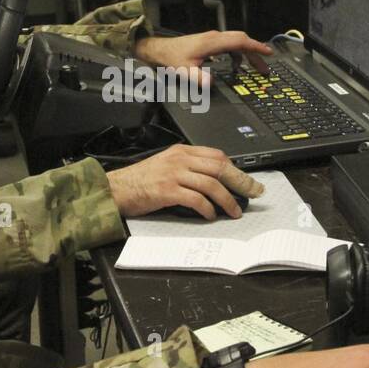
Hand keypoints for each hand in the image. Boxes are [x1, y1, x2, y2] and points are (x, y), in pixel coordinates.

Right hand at [105, 144, 264, 218]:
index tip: (245, 180)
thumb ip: (187, 168)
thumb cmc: (139, 181)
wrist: (116, 188)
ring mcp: (173, 174)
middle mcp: (179, 159)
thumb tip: (213, 181)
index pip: (216, 155)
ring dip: (227, 200)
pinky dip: (207, 208)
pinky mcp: (167, 191)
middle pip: (219, 167)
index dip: (235, 169)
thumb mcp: (165, 165)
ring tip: (234, 211)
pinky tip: (210, 216)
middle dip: (240, 181)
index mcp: (181, 151)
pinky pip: (195, 199)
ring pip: (211, 184)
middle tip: (252, 193)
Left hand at [134, 31, 272, 81]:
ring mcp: (213, 39)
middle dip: (256, 53)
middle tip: (265, 66)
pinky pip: (230, 46)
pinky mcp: (210, 43)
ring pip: (237, 43)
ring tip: (255, 68)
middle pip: (242, 40)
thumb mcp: (184, 70)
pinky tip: (237, 66)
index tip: (268, 53)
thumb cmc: (172, 57)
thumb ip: (198, 78)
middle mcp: (215, 38)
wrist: (161, 49)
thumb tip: (211, 84)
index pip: (240, 41)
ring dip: (247, 54)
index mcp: (212, 43)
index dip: (256, 47)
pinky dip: (237, 55)